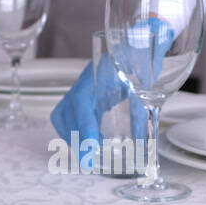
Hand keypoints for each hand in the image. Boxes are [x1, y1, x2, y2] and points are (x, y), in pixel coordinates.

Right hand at [50, 19, 172, 167]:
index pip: (81, 102)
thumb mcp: (143, 80)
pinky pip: (66, 116)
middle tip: (89, 162)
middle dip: (75, 139)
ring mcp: (79, 89)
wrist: (137, 42)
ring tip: (86, 157)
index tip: (91, 147)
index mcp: (95, 74)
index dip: (84, 126)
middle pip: (66, 112)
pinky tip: (83, 145)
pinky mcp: (81, 97)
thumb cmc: (140, 57)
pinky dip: (71, 132)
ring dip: (71, 137)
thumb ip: (142, 104)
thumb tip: (143, 138)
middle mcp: (82, 82)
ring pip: (62, 115)